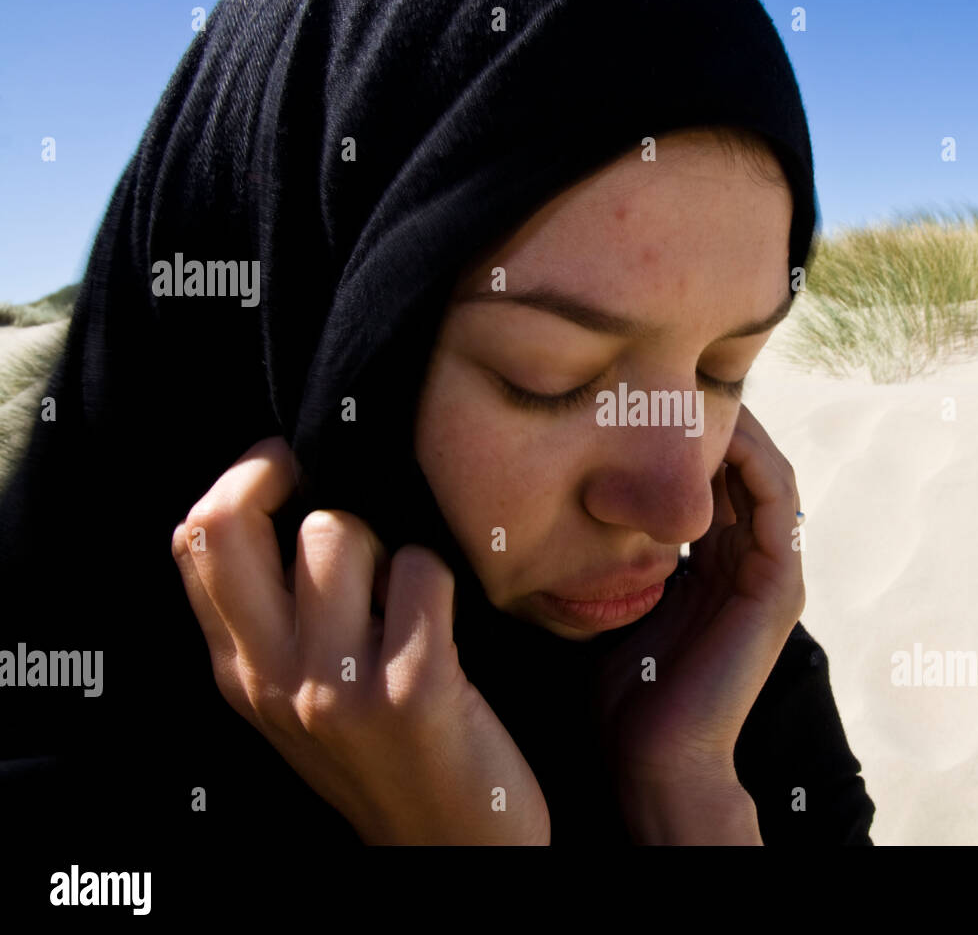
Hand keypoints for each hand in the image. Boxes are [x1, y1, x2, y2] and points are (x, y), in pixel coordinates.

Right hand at [171, 436, 549, 843]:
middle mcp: (272, 679)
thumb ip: (280, 618)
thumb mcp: (303, 695)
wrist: (450, 848)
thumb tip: (293, 499)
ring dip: (384, 541)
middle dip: (284, 475)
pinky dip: (441, 578)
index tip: (285, 464)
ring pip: (336, 534)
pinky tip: (446, 624)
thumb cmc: (386, 753)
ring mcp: (336, 688)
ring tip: (402, 591)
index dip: (238, 478)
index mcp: (239, 672)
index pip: (192, 542)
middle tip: (331, 480)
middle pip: (229, 523)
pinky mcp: (411, 693)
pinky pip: (422, 571)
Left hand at [593, 404, 805, 822]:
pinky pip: (778, 501)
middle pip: (745, 466)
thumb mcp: (618, 600)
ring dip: (738, 427)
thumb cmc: (627, 690)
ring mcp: (773, 573)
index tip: (647, 395)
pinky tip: (719, 431)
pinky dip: (755, 460)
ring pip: (767, 472)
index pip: (715, 478)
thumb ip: (619, 554)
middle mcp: (751, 562)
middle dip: (715, 417)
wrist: (655, 755)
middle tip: (677, 374)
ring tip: (699, 388)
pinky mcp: (781, 585)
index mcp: (717, 565)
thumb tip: (576, 502)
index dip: (689, 433)